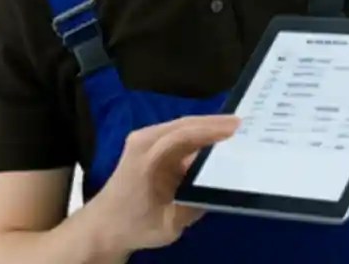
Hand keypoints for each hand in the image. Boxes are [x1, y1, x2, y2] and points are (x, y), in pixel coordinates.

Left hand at [88, 114, 239, 255]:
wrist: (105, 225)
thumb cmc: (135, 225)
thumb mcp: (170, 223)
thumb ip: (195, 203)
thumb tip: (220, 186)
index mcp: (146, 156)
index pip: (183, 135)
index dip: (211, 130)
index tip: (237, 128)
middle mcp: (144, 141)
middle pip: (184, 125)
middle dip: (214, 123)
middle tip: (243, 125)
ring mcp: (144, 140)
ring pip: (181, 127)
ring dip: (206, 127)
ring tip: (235, 130)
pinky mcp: (148, 145)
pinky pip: (177, 135)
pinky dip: (197, 135)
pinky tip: (214, 141)